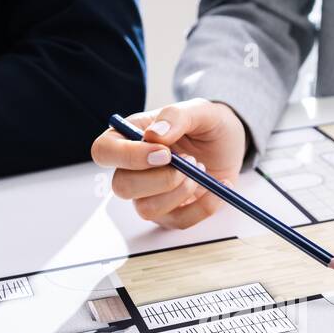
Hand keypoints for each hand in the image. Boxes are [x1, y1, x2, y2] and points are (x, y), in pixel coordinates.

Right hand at [91, 99, 247, 229]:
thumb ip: (175, 116)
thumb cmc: (207, 124)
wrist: (230, 144)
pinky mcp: (172, 214)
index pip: (103, 151)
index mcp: (129, 138)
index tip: (164, 152)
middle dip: (159, 179)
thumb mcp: (199, 110)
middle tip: (190, 161)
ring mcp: (150, 195)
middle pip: (121, 187)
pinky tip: (220, 184)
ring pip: (146, 210)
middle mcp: (133, 170)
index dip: (127, 156)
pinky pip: (179, 222)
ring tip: (201, 169)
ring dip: (180, 192)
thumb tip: (154, 136)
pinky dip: (205, 206)